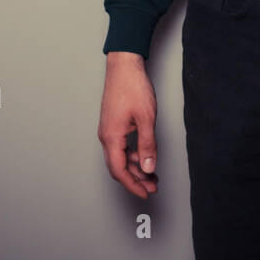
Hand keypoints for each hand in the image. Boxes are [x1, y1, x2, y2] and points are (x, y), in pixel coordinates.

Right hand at [97, 51, 158, 198]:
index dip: (133, 185)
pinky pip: (121, 147)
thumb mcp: (146, 118)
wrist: (124, 65)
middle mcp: (106, 136)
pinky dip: (134, 155)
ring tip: (153, 175)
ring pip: (121, 157)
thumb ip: (148, 145)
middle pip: (119, 167)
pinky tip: (146, 157)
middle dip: (136, 180)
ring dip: (136, 168)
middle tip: (153, 188)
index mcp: (112, 137)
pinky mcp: (113, 124)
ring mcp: (109, 130)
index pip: (119, 171)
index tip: (145, 194)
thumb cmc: (133, 87)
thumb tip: (149, 168)